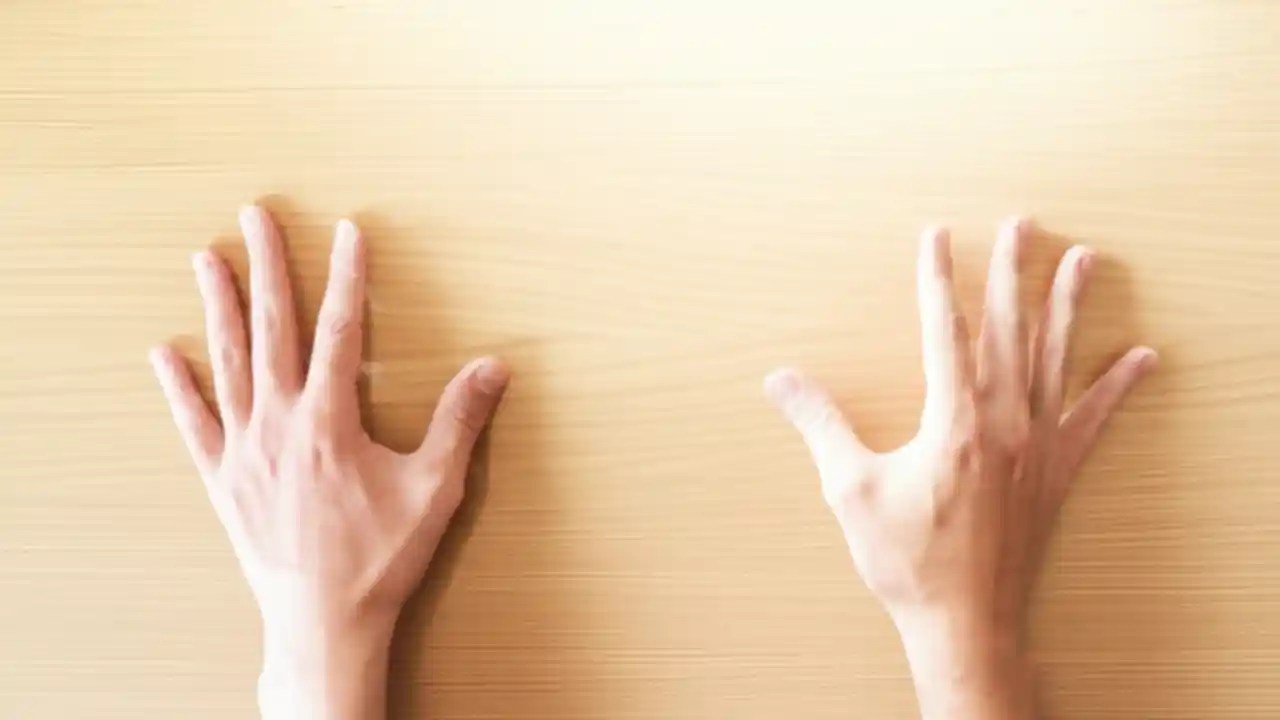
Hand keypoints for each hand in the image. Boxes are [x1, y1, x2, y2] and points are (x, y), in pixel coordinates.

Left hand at [150, 206, 508, 718]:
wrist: (325, 622)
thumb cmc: (381, 558)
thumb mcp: (435, 488)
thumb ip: (459, 422)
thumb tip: (492, 367)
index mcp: (329, 421)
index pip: (340, 330)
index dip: (348, 276)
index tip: (347, 231)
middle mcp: (279, 425)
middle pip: (271, 329)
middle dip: (267, 267)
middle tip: (256, 216)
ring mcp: (244, 451)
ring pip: (227, 363)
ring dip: (218, 308)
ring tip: (207, 260)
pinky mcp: (223, 481)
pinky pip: (194, 424)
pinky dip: (179, 387)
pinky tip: (164, 354)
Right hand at [765, 219, 1155, 717]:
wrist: (965, 623)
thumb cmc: (907, 561)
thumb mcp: (850, 489)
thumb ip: (819, 425)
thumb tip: (780, 379)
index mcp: (953, 420)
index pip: (944, 330)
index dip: (937, 278)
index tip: (936, 236)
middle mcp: (1004, 422)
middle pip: (1009, 331)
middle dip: (1013, 272)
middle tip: (1022, 224)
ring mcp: (1037, 447)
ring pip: (1056, 360)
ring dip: (1067, 307)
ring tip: (1082, 260)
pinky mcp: (1056, 474)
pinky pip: (1095, 419)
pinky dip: (1118, 387)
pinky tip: (1142, 358)